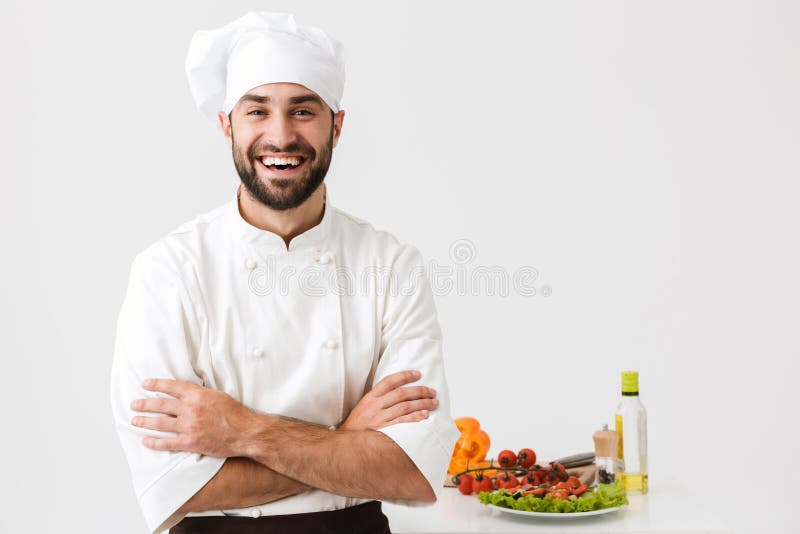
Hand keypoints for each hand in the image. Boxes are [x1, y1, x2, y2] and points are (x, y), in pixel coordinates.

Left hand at [130, 378, 257, 457]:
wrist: (245, 432)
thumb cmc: (234, 413)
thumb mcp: (217, 395)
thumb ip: (200, 393)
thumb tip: (185, 391)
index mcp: (197, 395)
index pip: (171, 387)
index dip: (156, 384)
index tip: (145, 384)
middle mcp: (190, 409)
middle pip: (161, 405)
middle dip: (144, 404)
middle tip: (134, 404)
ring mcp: (188, 426)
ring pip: (160, 423)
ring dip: (144, 421)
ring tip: (135, 420)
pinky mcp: (190, 442)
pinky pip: (167, 443)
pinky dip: (154, 442)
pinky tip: (146, 441)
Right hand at [340, 370, 437, 430]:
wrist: (348, 444)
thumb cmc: (359, 425)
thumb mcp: (364, 406)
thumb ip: (379, 398)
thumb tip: (400, 391)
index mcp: (370, 398)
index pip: (389, 381)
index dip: (405, 376)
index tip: (418, 374)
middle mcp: (375, 406)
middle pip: (401, 394)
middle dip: (420, 391)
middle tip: (432, 391)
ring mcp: (380, 419)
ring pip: (405, 407)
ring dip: (422, 403)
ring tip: (433, 403)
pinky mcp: (385, 431)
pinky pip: (403, 423)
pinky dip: (415, 418)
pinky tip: (425, 415)